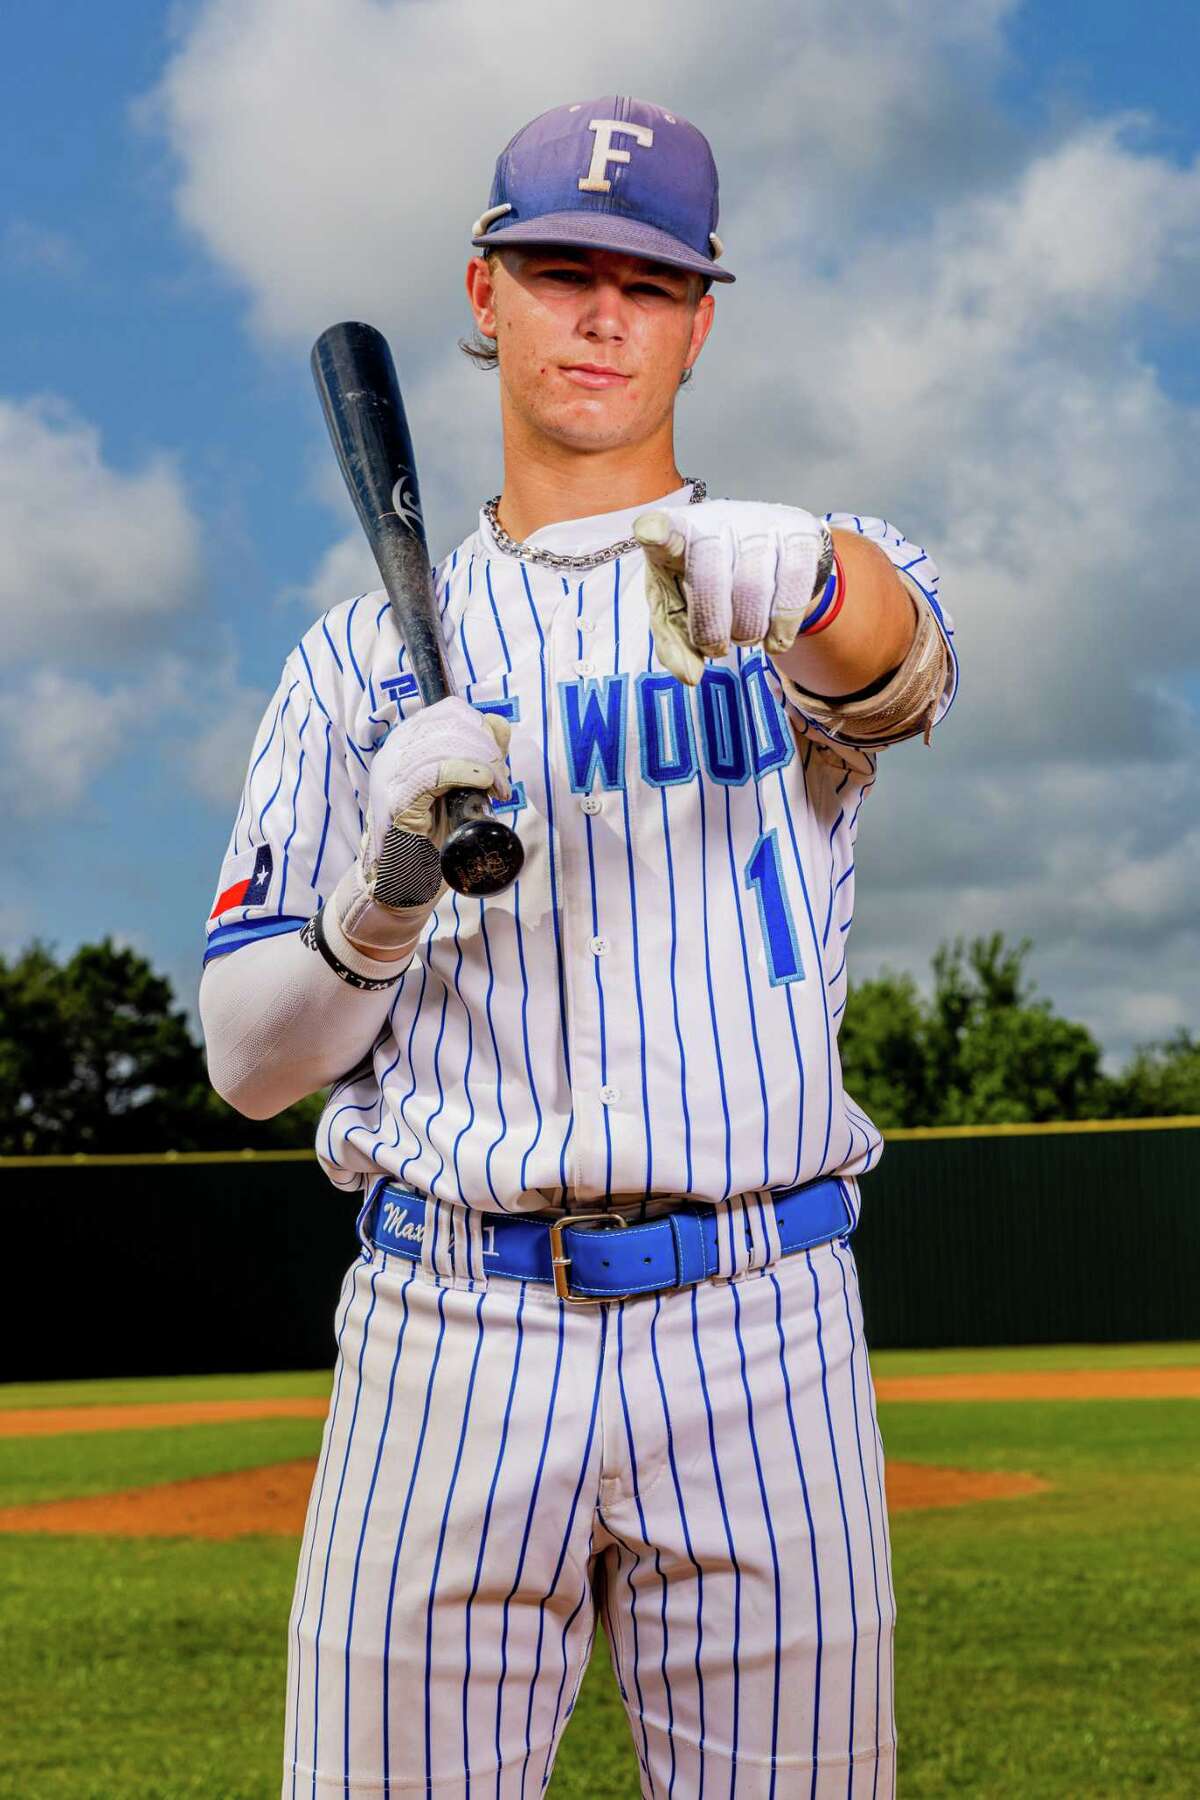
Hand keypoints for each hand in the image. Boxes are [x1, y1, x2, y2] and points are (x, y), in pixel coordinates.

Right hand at [363, 696, 510, 903]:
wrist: (403, 886)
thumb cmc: (433, 841)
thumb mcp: (462, 789)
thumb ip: (478, 756)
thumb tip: (498, 726)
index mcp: (408, 744)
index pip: (450, 711)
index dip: (482, 727)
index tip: (498, 759)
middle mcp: (394, 753)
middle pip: (450, 722)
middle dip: (487, 747)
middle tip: (501, 780)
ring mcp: (390, 775)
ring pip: (445, 743)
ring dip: (483, 762)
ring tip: (497, 789)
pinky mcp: (395, 800)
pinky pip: (434, 771)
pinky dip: (467, 773)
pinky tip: (483, 785)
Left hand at [634, 499, 828, 685]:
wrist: (771, 557)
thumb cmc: (709, 584)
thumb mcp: (680, 611)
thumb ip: (674, 643)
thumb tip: (691, 676)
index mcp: (676, 533)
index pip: (661, 527)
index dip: (656, 530)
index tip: (651, 533)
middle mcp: (718, 518)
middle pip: (710, 578)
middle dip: (712, 629)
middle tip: (716, 646)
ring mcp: (762, 521)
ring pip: (753, 589)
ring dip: (748, 632)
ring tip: (745, 635)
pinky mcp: (800, 533)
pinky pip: (793, 591)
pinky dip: (783, 628)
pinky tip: (775, 639)